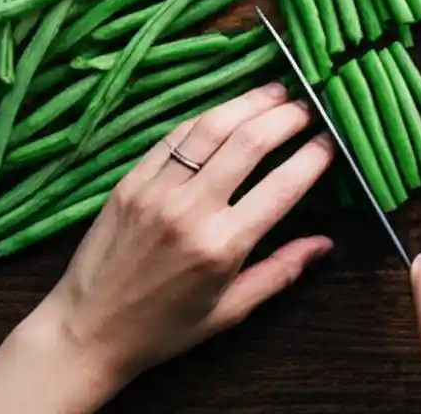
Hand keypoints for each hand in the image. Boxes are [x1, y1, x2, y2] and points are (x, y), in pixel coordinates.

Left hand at [0, 82, 334, 413]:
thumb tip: (324, 243)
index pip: (282, 187)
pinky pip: (174, 136)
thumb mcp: (230, 310)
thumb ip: (280, 272)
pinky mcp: (130, 180)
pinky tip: (226, 109)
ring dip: (248, 103)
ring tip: (275, 91)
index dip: (314, 157)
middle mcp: (191, 210)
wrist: (88, 329)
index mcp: (222, 247)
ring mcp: (156, 190)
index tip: (332, 141)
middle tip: (308, 107)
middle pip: (249, 143)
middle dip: (286, 117)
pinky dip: (205, 117)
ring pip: (210, 127)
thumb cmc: (164, 329)